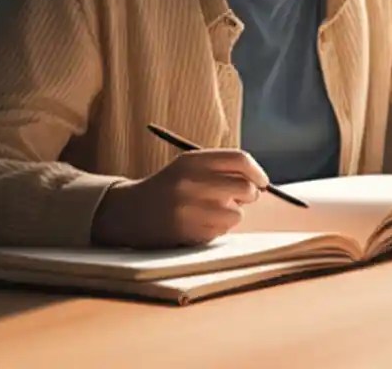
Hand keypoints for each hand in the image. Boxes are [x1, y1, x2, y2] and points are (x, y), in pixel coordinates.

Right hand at [90, 149, 269, 248]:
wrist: (128, 212)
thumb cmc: (169, 187)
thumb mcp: (188, 167)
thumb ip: (220, 169)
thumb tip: (260, 182)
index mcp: (192, 161)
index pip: (239, 159)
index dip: (257, 171)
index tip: (262, 181)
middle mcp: (191, 182)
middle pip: (245, 188)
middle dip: (249, 195)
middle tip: (240, 198)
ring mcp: (189, 209)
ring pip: (237, 214)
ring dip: (231, 215)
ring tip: (210, 211)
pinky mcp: (187, 232)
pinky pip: (221, 231)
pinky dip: (217, 229)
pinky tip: (198, 223)